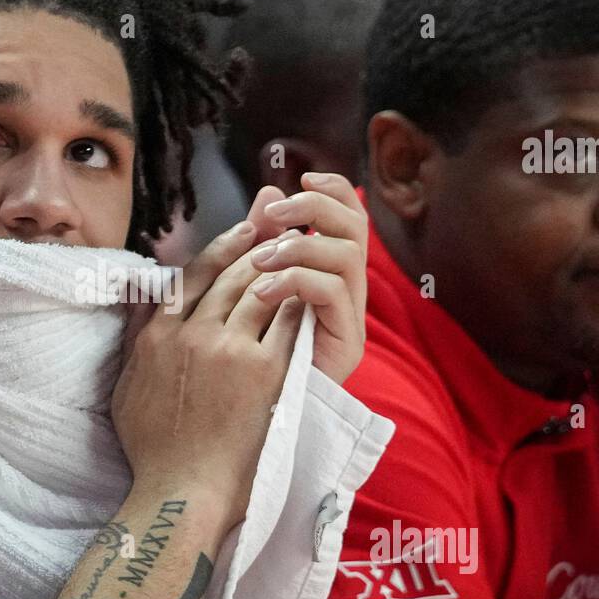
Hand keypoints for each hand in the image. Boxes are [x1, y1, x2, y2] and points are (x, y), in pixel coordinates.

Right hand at [113, 219, 302, 529]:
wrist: (182, 493)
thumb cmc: (153, 451)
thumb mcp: (127, 388)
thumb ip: (136, 336)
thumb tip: (142, 298)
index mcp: (157, 337)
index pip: (193, 275)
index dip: (223, 245)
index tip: (245, 228)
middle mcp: (191, 335)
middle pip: (230, 275)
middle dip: (258, 242)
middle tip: (281, 220)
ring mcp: (229, 351)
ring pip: (259, 291)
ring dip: (282, 265)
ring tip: (301, 248)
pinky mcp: (265, 372)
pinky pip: (288, 323)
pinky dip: (299, 301)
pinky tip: (312, 289)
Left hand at [244, 172, 368, 383]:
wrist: (245, 421)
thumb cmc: (246, 354)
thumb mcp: (249, 285)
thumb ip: (260, 241)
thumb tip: (266, 190)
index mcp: (327, 273)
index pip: (348, 217)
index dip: (331, 190)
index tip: (299, 178)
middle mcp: (346, 291)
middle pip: (354, 229)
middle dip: (314, 209)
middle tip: (274, 215)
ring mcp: (349, 317)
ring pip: (345, 255)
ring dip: (299, 247)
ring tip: (259, 262)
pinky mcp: (346, 342)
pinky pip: (332, 290)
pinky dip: (297, 280)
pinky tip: (264, 291)